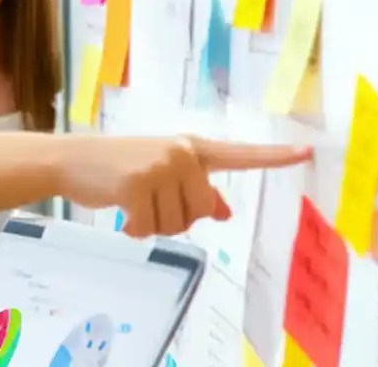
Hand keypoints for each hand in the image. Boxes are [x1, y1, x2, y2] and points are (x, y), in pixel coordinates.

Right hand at [55, 135, 311, 237]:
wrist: (70, 159)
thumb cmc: (116, 167)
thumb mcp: (159, 175)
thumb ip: (194, 192)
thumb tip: (223, 212)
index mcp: (190, 149)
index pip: (239, 155)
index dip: (274, 157)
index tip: (307, 153)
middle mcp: (180, 154)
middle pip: (200, 211)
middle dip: (174, 217)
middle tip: (146, 202)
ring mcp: (159, 167)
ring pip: (176, 224)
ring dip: (151, 224)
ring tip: (129, 202)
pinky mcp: (137, 185)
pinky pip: (149, 227)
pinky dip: (134, 228)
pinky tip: (119, 212)